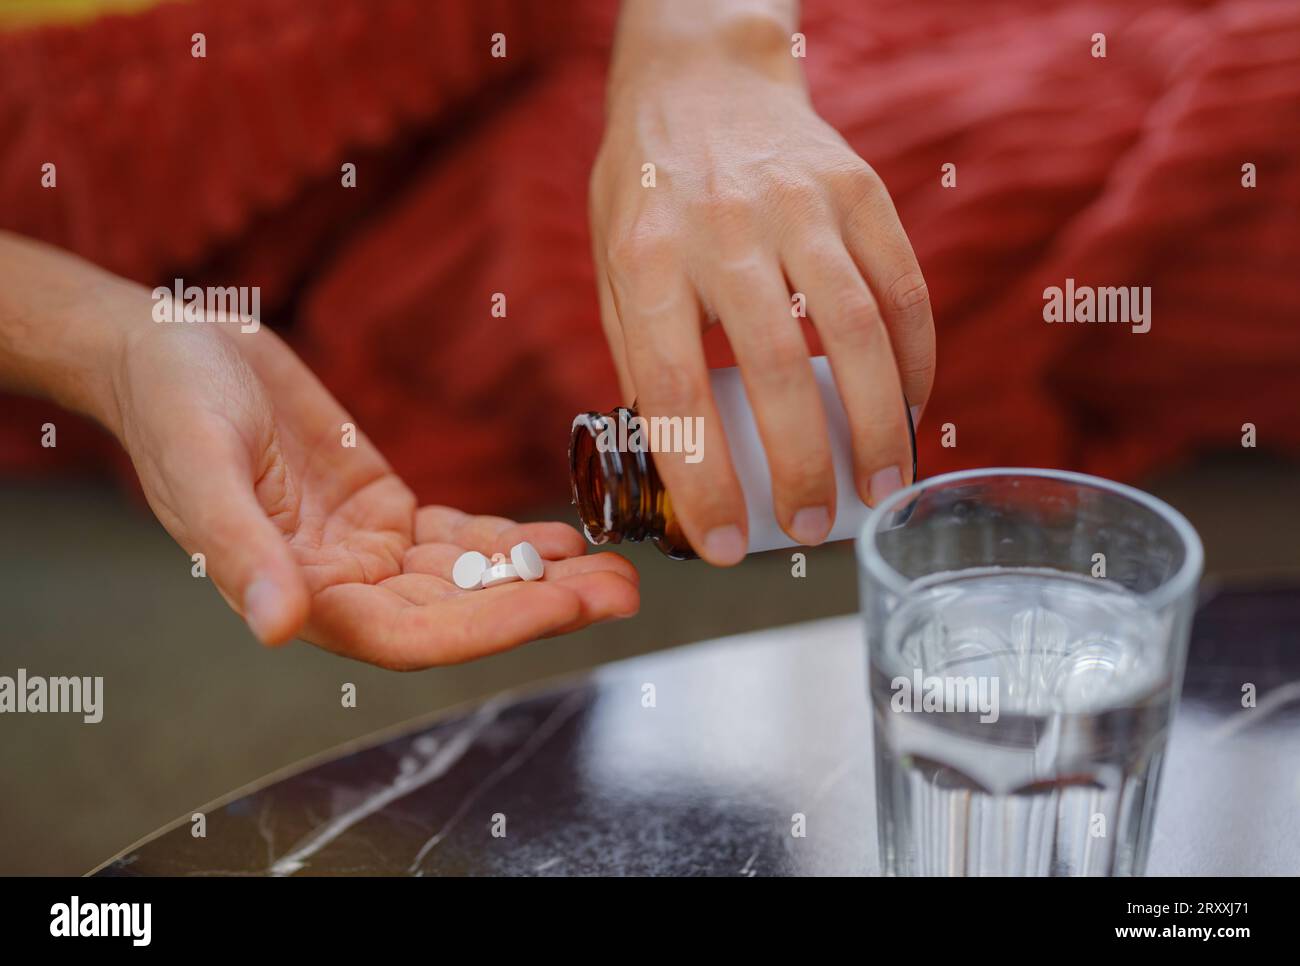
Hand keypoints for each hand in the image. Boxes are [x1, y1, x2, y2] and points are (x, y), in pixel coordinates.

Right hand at [99, 286, 637, 668]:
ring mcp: (366, 549)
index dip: (490, 628)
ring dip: (542, 578)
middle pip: (458, 613)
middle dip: (540, 607)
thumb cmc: (169, 405)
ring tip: (616, 570)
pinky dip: (511, 541)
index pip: (412, 635)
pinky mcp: (383, 508)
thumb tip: (278, 626)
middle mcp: (341, 584)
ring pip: (469, 579)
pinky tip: (564, 538)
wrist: (170, 346)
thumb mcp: (200, 469)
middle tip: (621, 593)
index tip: (561, 606)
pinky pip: (459, 538)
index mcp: (298, 593)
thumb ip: (242, 551)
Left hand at [589, 10, 934, 564]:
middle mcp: (723, 229)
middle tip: (811, 528)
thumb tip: (686, 460)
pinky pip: (904, 287)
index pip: (673, 395)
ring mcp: (799, 203)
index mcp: (648, 261)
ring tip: (883, 488)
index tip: (722, 546)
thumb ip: (645, 358)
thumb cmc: (651, 196)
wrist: (704, 80)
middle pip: (776, 370)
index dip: (702, 482)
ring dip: (878, 425)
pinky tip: (911, 407)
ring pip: (858, 331)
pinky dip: (917, 358)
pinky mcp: (859, 189)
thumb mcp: (615, 272)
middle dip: (802, 468)